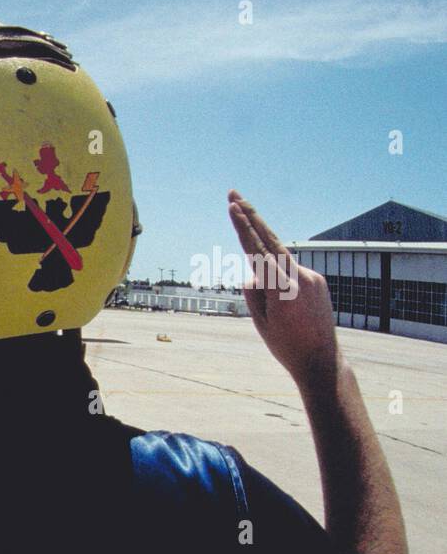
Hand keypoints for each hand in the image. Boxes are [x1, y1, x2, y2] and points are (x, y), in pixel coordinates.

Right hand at [228, 189, 340, 394]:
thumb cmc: (285, 345)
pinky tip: (287, 313)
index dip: (243, 226)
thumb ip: (254, 291)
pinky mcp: (317, 282)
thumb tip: (254, 271)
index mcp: (281, 287)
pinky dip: (279, 284)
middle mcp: (298, 276)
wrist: (321, 360)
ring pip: (279, 264)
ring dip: (266, 273)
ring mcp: (310, 277)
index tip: (232, 207)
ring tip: (274, 311)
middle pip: (270, 239)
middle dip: (251, 215)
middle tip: (234, 193)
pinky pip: (290, 275)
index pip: (257, 249)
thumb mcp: (261, 321)